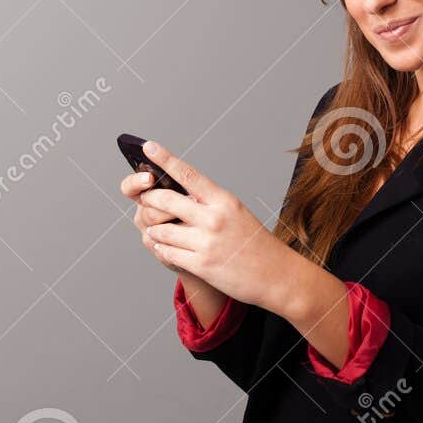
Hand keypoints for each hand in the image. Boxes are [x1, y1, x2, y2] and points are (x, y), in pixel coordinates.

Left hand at [129, 140, 296, 310]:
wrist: (277, 275)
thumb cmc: (255, 243)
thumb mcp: (236, 212)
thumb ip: (209, 202)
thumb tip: (179, 193)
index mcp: (223, 201)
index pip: (188, 175)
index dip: (165, 159)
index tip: (148, 147)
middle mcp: (214, 219)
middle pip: (166, 200)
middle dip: (149, 199)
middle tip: (144, 199)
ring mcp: (206, 243)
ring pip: (161, 229)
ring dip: (154, 229)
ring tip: (156, 230)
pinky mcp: (201, 265)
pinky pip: (167, 252)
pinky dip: (162, 249)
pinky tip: (165, 247)